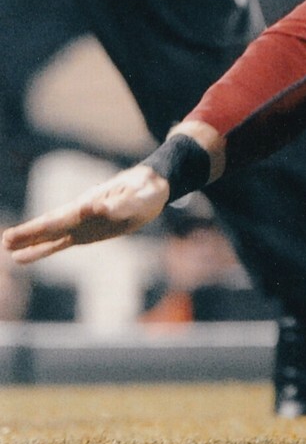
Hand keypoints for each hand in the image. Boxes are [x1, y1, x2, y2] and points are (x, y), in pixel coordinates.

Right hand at [1, 163, 169, 263]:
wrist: (152, 187)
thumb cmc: (148, 188)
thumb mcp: (142, 193)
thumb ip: (121, 203)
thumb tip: (92, 208)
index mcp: (93, 202)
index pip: (64, 217)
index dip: (44, 226)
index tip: (27, 232)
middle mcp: (82, 213)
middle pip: (53, 225)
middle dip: (30, 233)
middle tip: (6, 240)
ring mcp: (81, 224)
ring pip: (52, 234)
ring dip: (31, 242)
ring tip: (7, 247)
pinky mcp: (85, 233)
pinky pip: (61, 242)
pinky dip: (43, 249)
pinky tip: (24, 256)